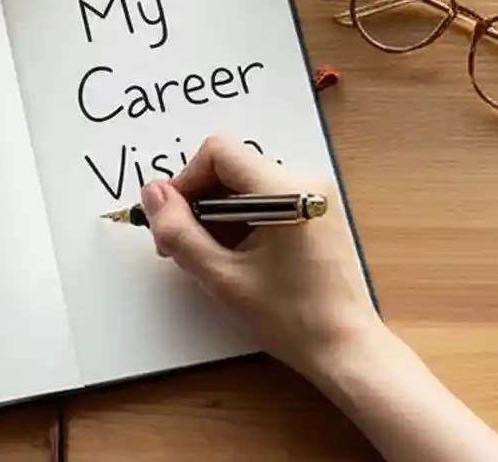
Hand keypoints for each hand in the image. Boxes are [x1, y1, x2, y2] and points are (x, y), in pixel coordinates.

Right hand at [140, 135, 383, 377]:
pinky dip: (241, 220)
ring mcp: (314, 194)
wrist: (345, 347)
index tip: (173, 219)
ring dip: (218, 214)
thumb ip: (179, 232)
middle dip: (199, 201)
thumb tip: (152, 194)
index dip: (185, 180)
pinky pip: (265, 197)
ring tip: (212, 258)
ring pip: (244, 183)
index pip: (218, 151)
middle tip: (184, 246)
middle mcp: (305, 180)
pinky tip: (238, 256)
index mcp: (285, 190)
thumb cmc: (291, 318)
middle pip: (231, 166)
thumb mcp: (221, 277)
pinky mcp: (316, 210)